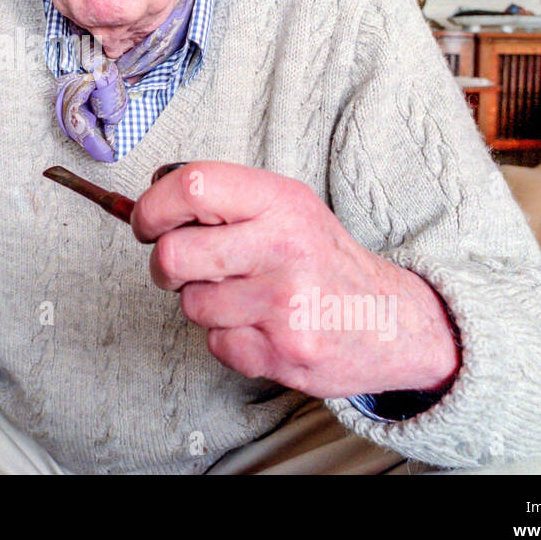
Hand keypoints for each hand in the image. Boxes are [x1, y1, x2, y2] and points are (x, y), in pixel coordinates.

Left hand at [130, 161, 458, 398]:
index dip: (153, 207)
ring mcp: (283, 304)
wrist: (392, 322)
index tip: (148, 223)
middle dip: (165, 266)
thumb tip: (148, 208)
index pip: (193, 186)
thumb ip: (227, 202)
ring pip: (191, 304)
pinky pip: (216, 343)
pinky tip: (261, 325)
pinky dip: (228, 338)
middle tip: (183, 267)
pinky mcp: (281, 353)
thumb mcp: (287, 208)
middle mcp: (283, 248)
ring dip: (203, 303)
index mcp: (281, 201)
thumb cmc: (323, 259)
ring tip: (244, 296)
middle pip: (173, 255)